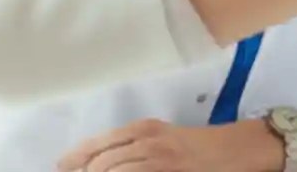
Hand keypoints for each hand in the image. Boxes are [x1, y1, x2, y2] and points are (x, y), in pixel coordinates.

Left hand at [57, 118, 281, 171]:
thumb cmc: (198, 146)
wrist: (234, 149)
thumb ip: (136, 147)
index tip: (62, 166)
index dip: (77, 157)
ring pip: (115, 171)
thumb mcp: (164, 138)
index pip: (100, 143)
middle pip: (103, 162)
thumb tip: (103, 162)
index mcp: (144, 128)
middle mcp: (147, 141)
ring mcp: (158, 159)